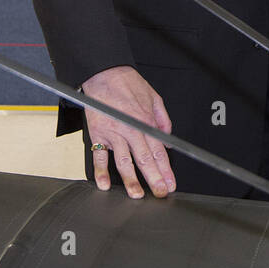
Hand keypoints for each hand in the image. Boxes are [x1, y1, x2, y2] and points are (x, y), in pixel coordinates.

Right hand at [81, 66, 175, 198]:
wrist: (104, 72)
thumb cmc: (128, 83)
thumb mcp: (154, 97)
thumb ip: (163, 119)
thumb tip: (169, 138)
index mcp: (146, 122)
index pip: (159, 150)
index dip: (165, 169)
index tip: (170, 184)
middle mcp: (131, 129)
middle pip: (144, 159)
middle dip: (154, 178)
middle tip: (160, 193)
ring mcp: (113, 133)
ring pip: (124, 161)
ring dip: (131, 180)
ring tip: (137, 195)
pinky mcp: (98, 133)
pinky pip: (98, 155)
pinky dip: (100, 171)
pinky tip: (104, 184)